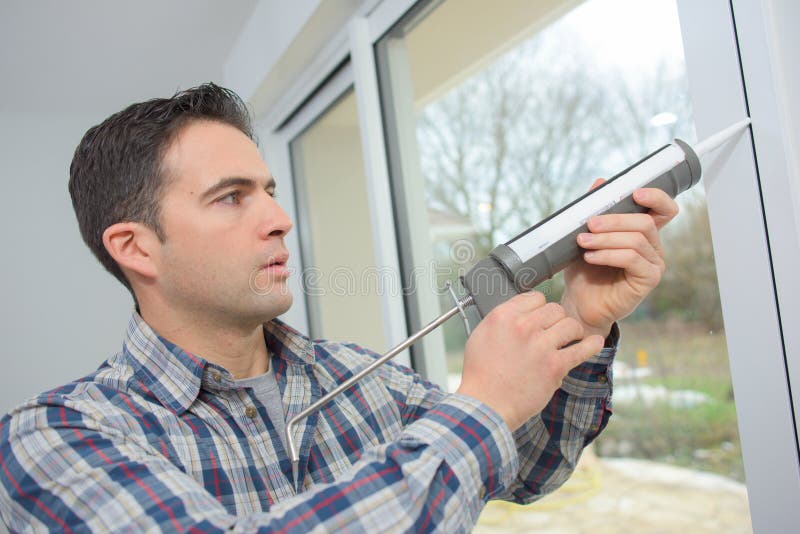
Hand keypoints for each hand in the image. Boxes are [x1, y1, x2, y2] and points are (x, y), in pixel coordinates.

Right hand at [457, 292, 603, 430]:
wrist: (486, 404)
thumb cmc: (481, 373)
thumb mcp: (482, 335)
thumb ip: (503, 320)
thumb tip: (522, 314)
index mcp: (503, 316)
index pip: (535, 297)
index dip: (539, 309)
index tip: (541, 318)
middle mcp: (523, 326)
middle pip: (554, 309)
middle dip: (556, 320)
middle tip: (553, 332)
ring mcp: (541, 345)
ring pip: (570, 324)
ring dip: (571, 332)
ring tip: (569, 340)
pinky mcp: (555, 365)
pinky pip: (582, 349)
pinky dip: (591, 345)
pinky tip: (595, 343)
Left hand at [561, 180, 678, 337]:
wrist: (580, 304)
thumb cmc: (584, 272)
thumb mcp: (585, 237)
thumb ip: (594, 211)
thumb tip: (599, 182)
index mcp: (642, 233)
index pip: (663, 210)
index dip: (656, 197)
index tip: (635, 192)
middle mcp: (653, 247)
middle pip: (645, 222)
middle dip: (615, 220)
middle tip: (589, 224)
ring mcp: (653, 264)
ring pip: (636, 240)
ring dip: (606, 239)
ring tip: (582, 242)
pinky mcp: (648, 280)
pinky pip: (631, 259)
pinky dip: (608, 254)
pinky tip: (590, 257)